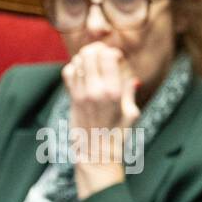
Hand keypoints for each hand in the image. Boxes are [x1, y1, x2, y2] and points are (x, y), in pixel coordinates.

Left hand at [63, 41, 139, 197]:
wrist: (96, 151)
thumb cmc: (117, 133)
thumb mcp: (131, 113)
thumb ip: (130, 93)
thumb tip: (132, 80)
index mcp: (114, 91)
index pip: (107, 55)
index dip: (112, 52)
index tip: (116, 59)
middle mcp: (95, 90)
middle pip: (90, 54)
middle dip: (97, 50)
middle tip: (102, 56)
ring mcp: (81, 94)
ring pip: (78, 61)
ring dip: (85, 58)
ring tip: (93, 64)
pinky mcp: (72, 98)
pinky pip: (68, 73)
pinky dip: (74, 67)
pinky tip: (82, 73)